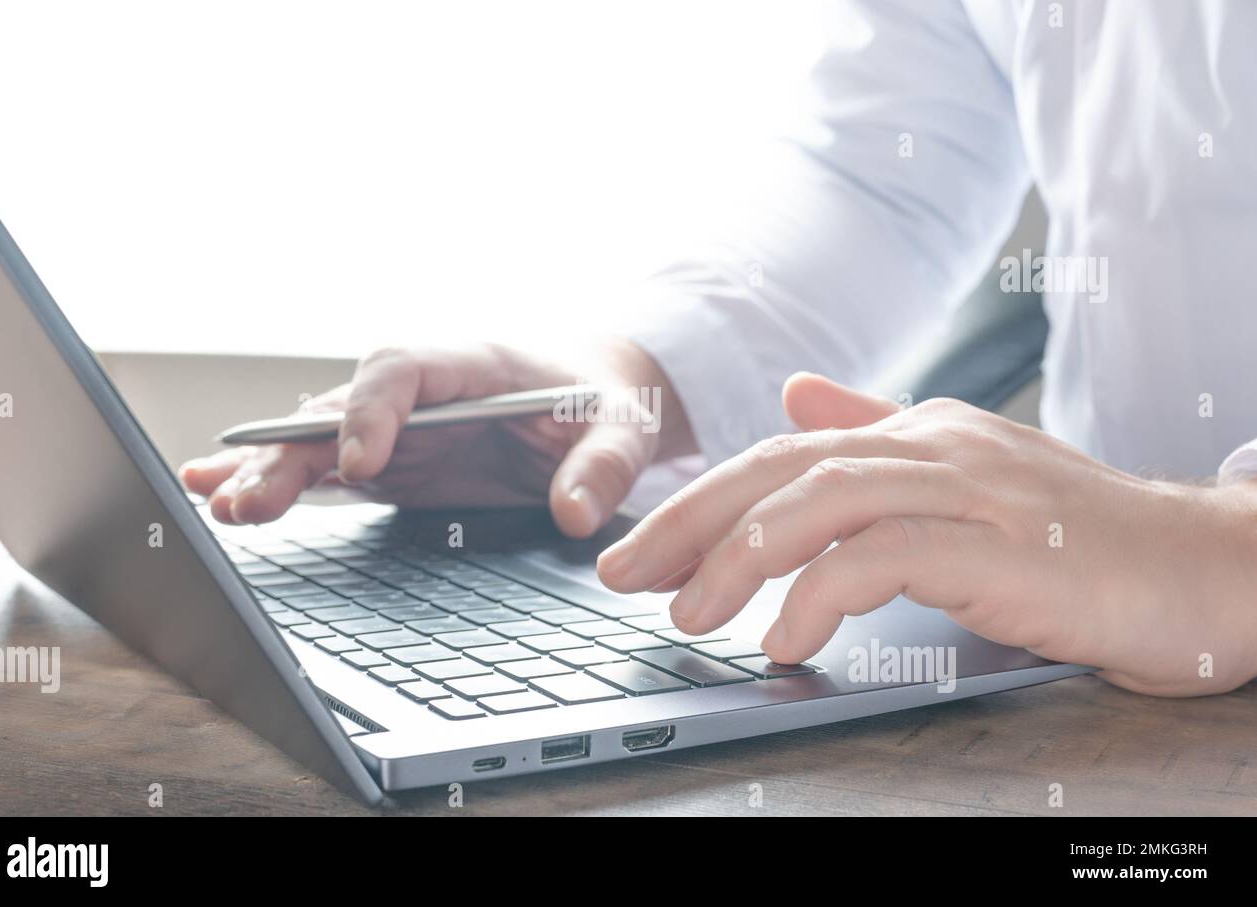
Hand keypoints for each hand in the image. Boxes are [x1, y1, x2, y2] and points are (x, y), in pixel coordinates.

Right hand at [180, 340, 692, 537]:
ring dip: (270, 470)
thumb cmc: (599, 401)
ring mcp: (398, 425)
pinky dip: (279, 480)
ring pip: (319, 439)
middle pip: (340, 407)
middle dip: (293, 450)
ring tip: (220, 506)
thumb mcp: (622, 428)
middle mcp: (419, 389)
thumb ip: (602, 465)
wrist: (588, 395)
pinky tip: (226, 499)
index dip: (374, 411)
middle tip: (257, 500)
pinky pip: (326, 467)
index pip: (402, 368)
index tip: (365, 464)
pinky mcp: (390, 460)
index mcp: (470, 360)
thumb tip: (572, 510)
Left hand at [598, 372, 1256, 695]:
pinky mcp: (998, 545)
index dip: (699, 500)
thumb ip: (877, 431)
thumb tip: (796, 394)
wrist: (1204, 567)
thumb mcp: (964, 476)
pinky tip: (785, 641)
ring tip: (688, 615)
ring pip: (819, 503)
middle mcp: (931, 444)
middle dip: (688, 521)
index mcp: (914, 432)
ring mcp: (966, 488)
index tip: (637, 550)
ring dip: (739, 561)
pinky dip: (821, 596)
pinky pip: (884, 558)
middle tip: (623, 574)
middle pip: (780, 469)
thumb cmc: (1079, 538)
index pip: (781, 455)